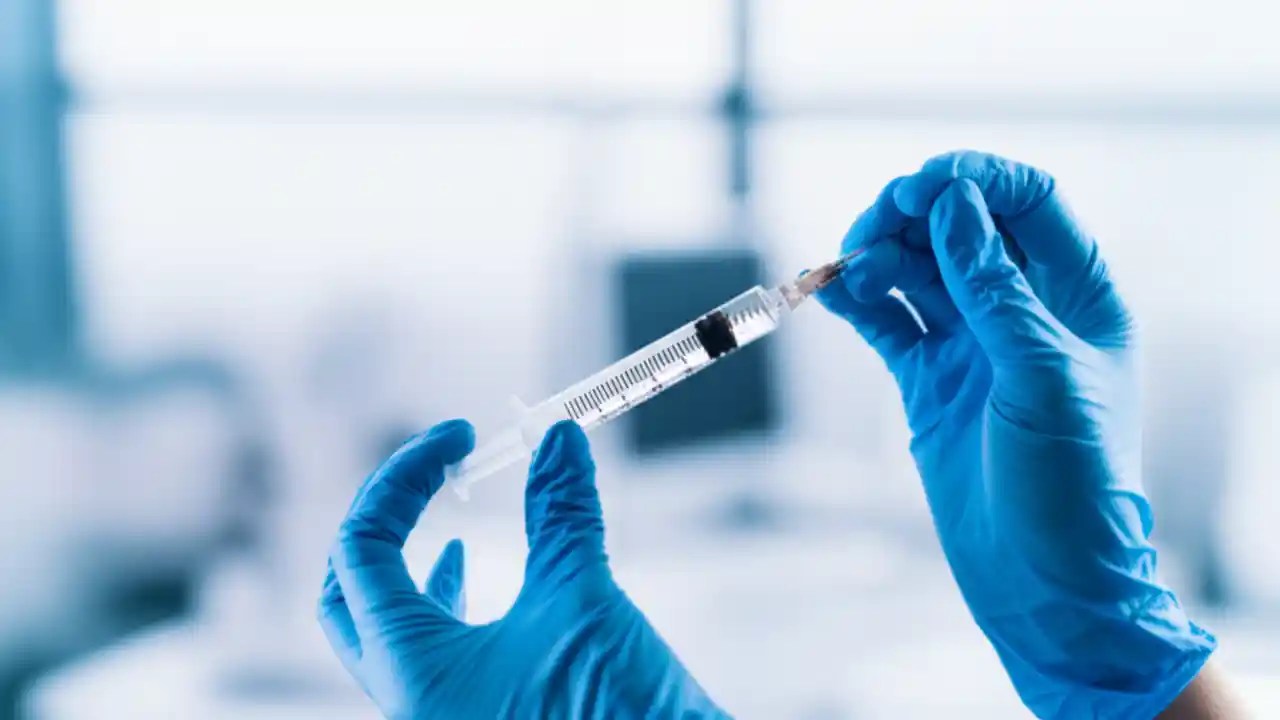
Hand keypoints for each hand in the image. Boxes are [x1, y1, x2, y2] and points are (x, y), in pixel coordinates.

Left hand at [318, 419, 725, 718]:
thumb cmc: (616, 709)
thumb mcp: (581, 596)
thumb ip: (560, 510)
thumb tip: (558, 438)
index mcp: (410, 669)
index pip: (363, 548)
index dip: (403, 477)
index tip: (460, 436)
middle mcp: (407, 697)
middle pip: (347, 589)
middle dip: (383, 516)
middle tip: (426, 469)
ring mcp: (436, 712)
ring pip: (383, 626)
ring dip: (406, 560)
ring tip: (442, 516)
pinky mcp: (471, 714)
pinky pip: (422, 655)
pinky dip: (436, 602)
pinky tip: (465, 572)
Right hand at [818, 151, 1215, 717]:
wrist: (1042, 583)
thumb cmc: (1070, 486)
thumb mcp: (1041, 376)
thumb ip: (995, 289)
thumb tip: (954, 204)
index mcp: (1075, 298)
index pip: (1028, 203)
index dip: (977, 182)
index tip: (926, 185)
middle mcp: (1022, 311)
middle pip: (961, 228)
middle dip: (915, 213)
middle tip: (876, 222)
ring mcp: (970, 346)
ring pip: (917, 270)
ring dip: (879, 255)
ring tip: (847, 265)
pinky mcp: (927, 381)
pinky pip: (886, 322)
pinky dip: (857, 302)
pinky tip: (828, 292)